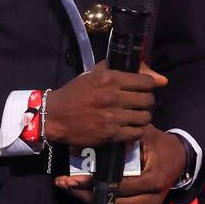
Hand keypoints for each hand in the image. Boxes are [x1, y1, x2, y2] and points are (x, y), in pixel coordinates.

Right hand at [44, 60, 167, 148]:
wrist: (55, 116)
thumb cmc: (74, 93)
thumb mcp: (91, 75)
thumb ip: (115, 69)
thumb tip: (142, 69)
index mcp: (110, 78)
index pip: (146, 81)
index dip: (150, 85)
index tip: (145, 88)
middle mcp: (113, 96)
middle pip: (148, 100)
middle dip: (147, 102)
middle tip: (140, 104)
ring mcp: (112, 117)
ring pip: (145, 117)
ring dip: (143, 117)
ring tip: (135, 117)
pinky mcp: (110, 134)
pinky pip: (137, 133)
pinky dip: (136, 131)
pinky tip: (130, 128)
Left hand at [53, 123, 186, 203]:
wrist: (180, 158)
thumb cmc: (161, 144)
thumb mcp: (146, 135)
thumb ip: (125, 137)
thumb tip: (97, 137)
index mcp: (152, 181)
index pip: (117, 187)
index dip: (93, 184)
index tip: (73, 178)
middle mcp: (150, 197)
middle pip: (111, 203)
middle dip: (84, 195)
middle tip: (63, 184)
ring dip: (87, 198)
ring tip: (66, 186)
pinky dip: (97, 197)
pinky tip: (79, 188)